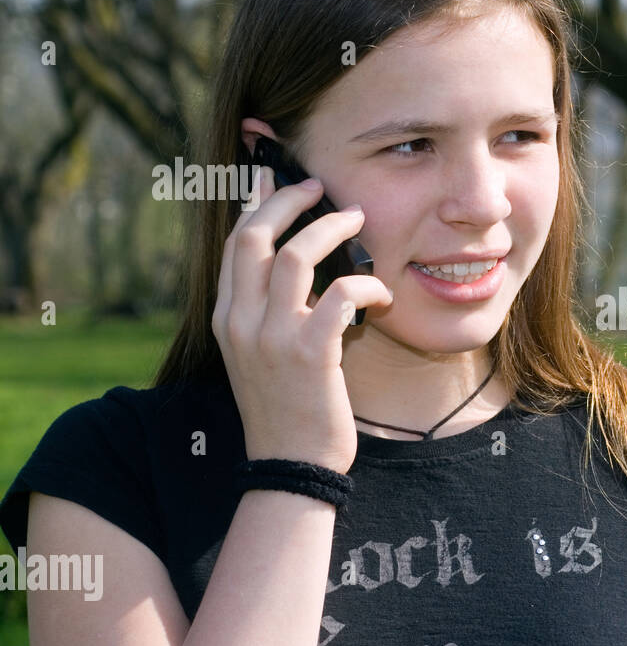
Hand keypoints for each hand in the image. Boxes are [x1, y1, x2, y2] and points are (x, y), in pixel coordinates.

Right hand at [212, 166, 392, 474]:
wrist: (290, 468)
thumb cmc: (287, 410)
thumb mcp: (261, 356)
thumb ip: (268, 313)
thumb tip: (293, 270)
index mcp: (226, 318)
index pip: (235, 244)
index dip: (256, 204)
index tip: (275, 177)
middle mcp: (240, 321)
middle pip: (255, 235)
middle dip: (288, 200)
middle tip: (321, 187)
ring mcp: (272, 336)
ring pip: (296, 254)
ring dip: (332, 230)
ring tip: (359, 222)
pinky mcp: (311, 353)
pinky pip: (340, 294)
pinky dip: (366, 283)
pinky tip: (382, 294)